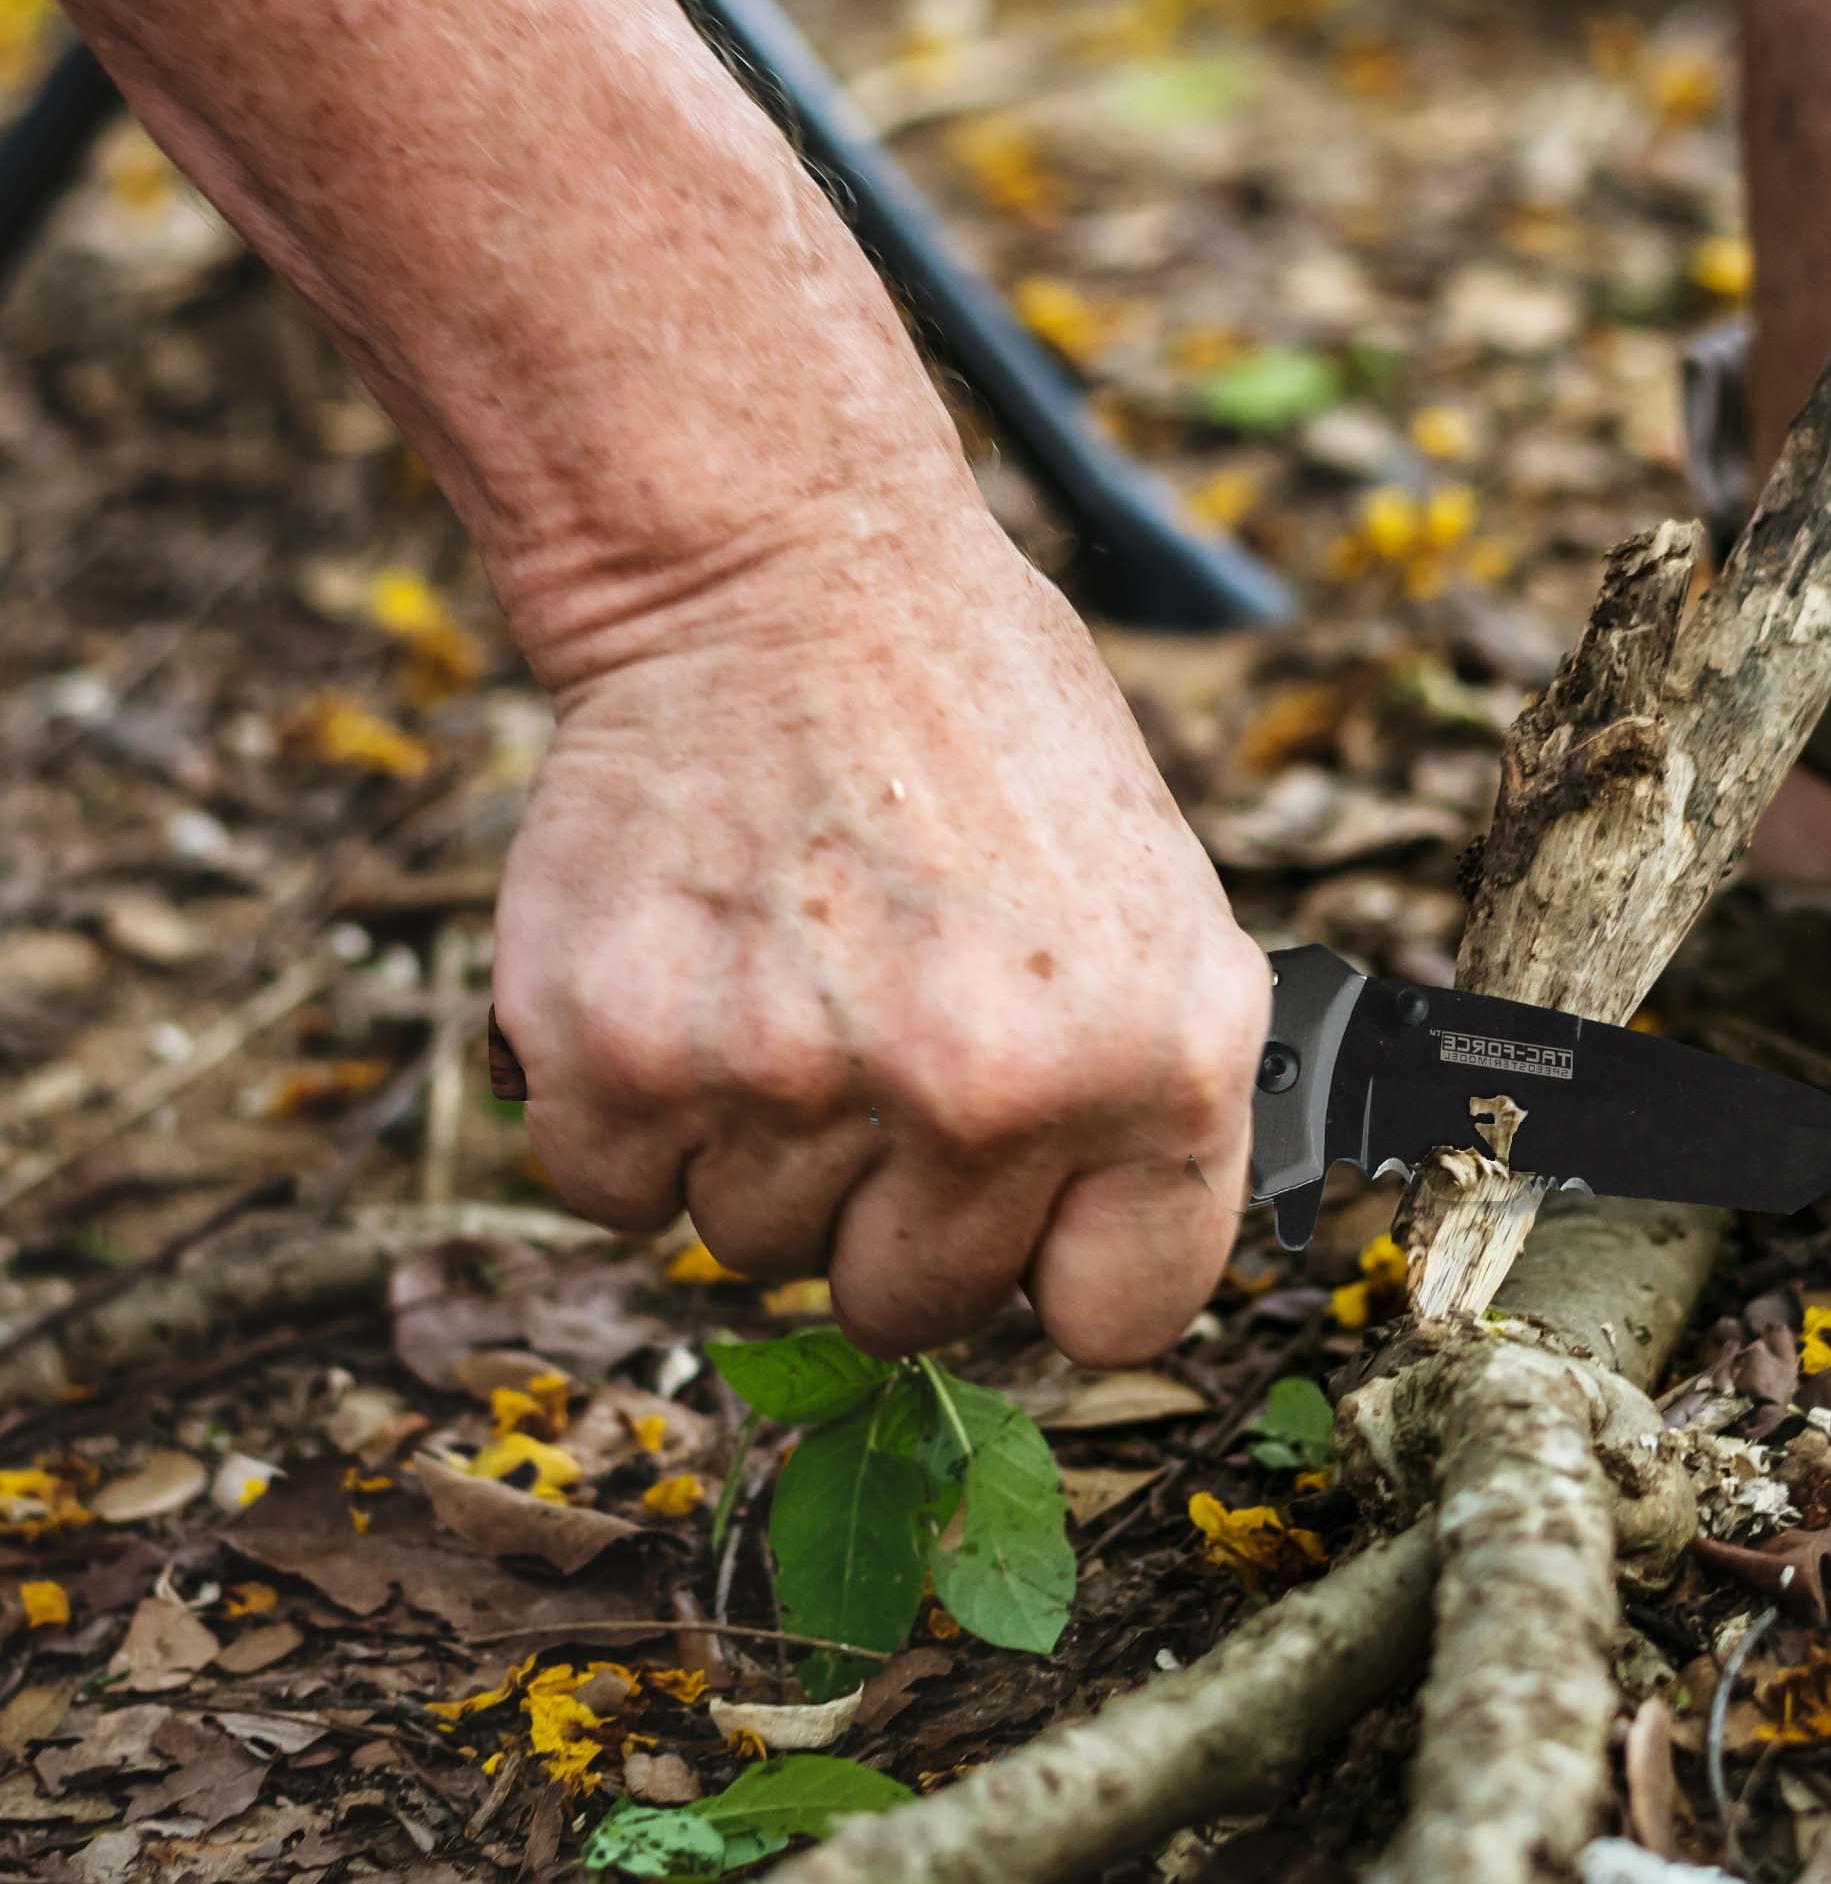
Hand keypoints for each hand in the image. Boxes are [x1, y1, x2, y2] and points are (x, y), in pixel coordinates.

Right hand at [490, 523, 1272, 1368]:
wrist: (781, 566)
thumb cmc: (979, 735)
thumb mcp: (1158, 902)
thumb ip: (1146, 1102)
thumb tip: (1101, 1275)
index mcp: (1163, 1061)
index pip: (1117, 1317)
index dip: (1056, 1259)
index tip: (1020, 1199)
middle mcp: (991, 1091)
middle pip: (909, 1308)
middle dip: (885, 1210)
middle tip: (874, 1049)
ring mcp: (799, 1078)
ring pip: (753, 1248)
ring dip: (756, 1145)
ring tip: (787, 973)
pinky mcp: (622, 1050)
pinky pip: (614, 1194)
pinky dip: (628, 1114)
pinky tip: (687, 975)